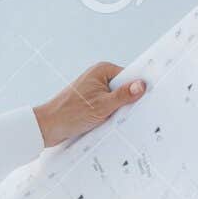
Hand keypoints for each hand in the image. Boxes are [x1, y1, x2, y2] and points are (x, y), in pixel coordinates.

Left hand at [32, 62, 146, 146]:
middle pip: (123, 88)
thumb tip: (142, 85)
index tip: (150, 97)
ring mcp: (94, 90)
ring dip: (118, 110)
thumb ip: (123, 96)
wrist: (47, 128)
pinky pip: (107, 107)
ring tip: (122, 119)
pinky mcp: (90, 103)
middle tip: (137, 113)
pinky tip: (112, 123)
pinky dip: (110, 115)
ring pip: (116, 100)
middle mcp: (98, 77)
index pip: (129, 76)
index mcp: (102, 70)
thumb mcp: (102, 106)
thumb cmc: (70, 114)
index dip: (138, 87)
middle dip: (128, 101)